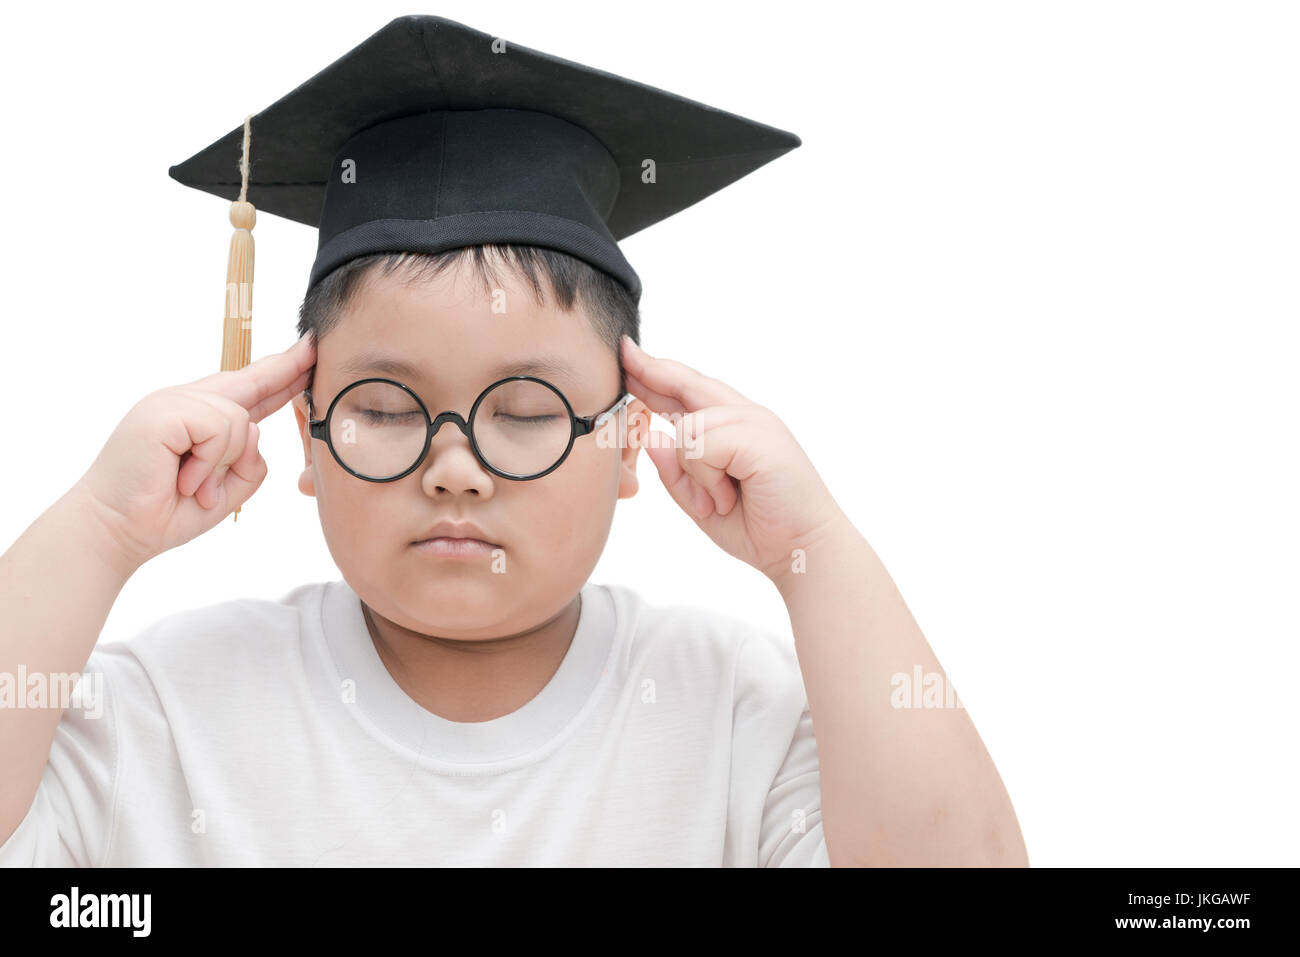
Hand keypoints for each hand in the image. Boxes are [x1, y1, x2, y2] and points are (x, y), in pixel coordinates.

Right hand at [72, 333, 316, 569]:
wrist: (116, 530)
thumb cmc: (167, 511)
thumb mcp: (227, 489)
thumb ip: (251, 462)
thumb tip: (258, 429)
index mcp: (201, 417)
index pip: (250, 389)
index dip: (282, 372)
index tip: (310, 352)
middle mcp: (188, 402)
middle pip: (249, 379)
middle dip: (286, 367)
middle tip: (314, 345)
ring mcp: (174, 402)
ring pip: (241, 419)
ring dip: (223, 464)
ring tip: (193, 488)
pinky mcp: (165, 411)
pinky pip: (220, 429)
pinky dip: (209, 462)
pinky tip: (185, 480)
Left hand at [620, 336, 848, 583]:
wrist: (803, 549)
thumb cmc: (758, 526)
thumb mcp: (701, 501)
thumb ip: (675, 473)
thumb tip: (652, 437)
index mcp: (733, 426)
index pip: (687, 390)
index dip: (655, 373)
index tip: (628, 354)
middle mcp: (745, 416)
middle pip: (687, 382)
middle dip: (651, 370)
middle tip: (625, 350)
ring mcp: (754, 423)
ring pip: (686, 429)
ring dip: (694, 474)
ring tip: (720, 500)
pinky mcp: (757, 437)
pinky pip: (700, 447)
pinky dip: (706, 479)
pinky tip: (727, 498)